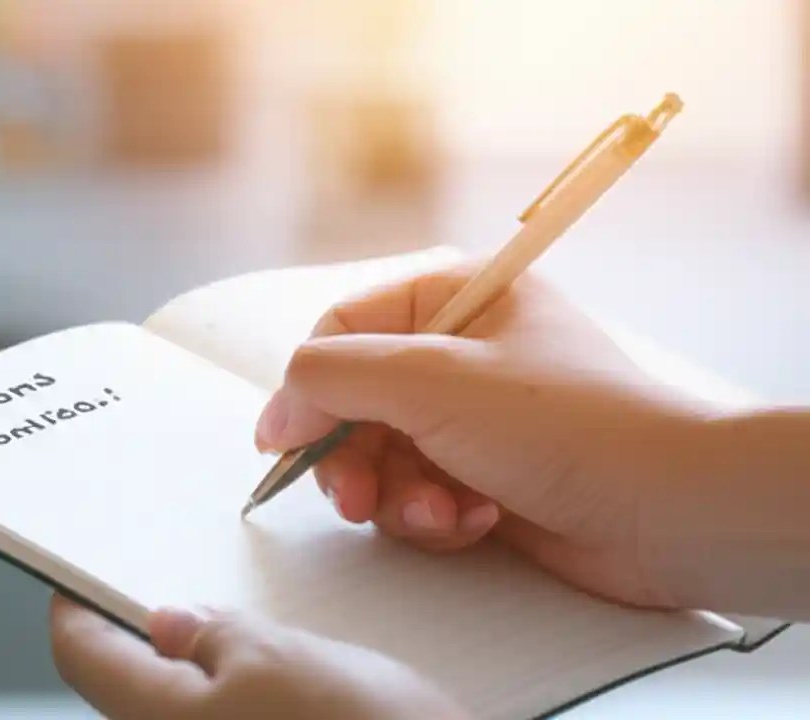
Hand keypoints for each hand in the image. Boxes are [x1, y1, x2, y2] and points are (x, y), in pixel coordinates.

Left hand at [49, 594, 467, 719]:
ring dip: (206, 661)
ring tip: (253, 628)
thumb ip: (212, 635)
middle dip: (151, 633)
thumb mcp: (279, 657)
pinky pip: (233, 718)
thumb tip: (171, 624)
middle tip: (181, 588)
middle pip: (131, 684)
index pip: (81, 657)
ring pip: (188, 703)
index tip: (77, 577)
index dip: (76, 608)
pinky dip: (245, 687)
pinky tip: (288, 670)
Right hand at [253, 262, 712, 608]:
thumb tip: (269, 415)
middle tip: (356, 500)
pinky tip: (476, 521)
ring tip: (440, 512)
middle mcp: (461, 351)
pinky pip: (422, 494)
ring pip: (383, 458)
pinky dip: (436, 516)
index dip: (305, 390)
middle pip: (354, 403)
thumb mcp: (429, 380)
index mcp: (454, 296)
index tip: (282, 448)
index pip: (341, 331)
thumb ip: (330, 380)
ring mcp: (475, 417)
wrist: (669, 510)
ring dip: (399, 495)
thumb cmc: (563, 423)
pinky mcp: (488, 474)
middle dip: (355, 458)